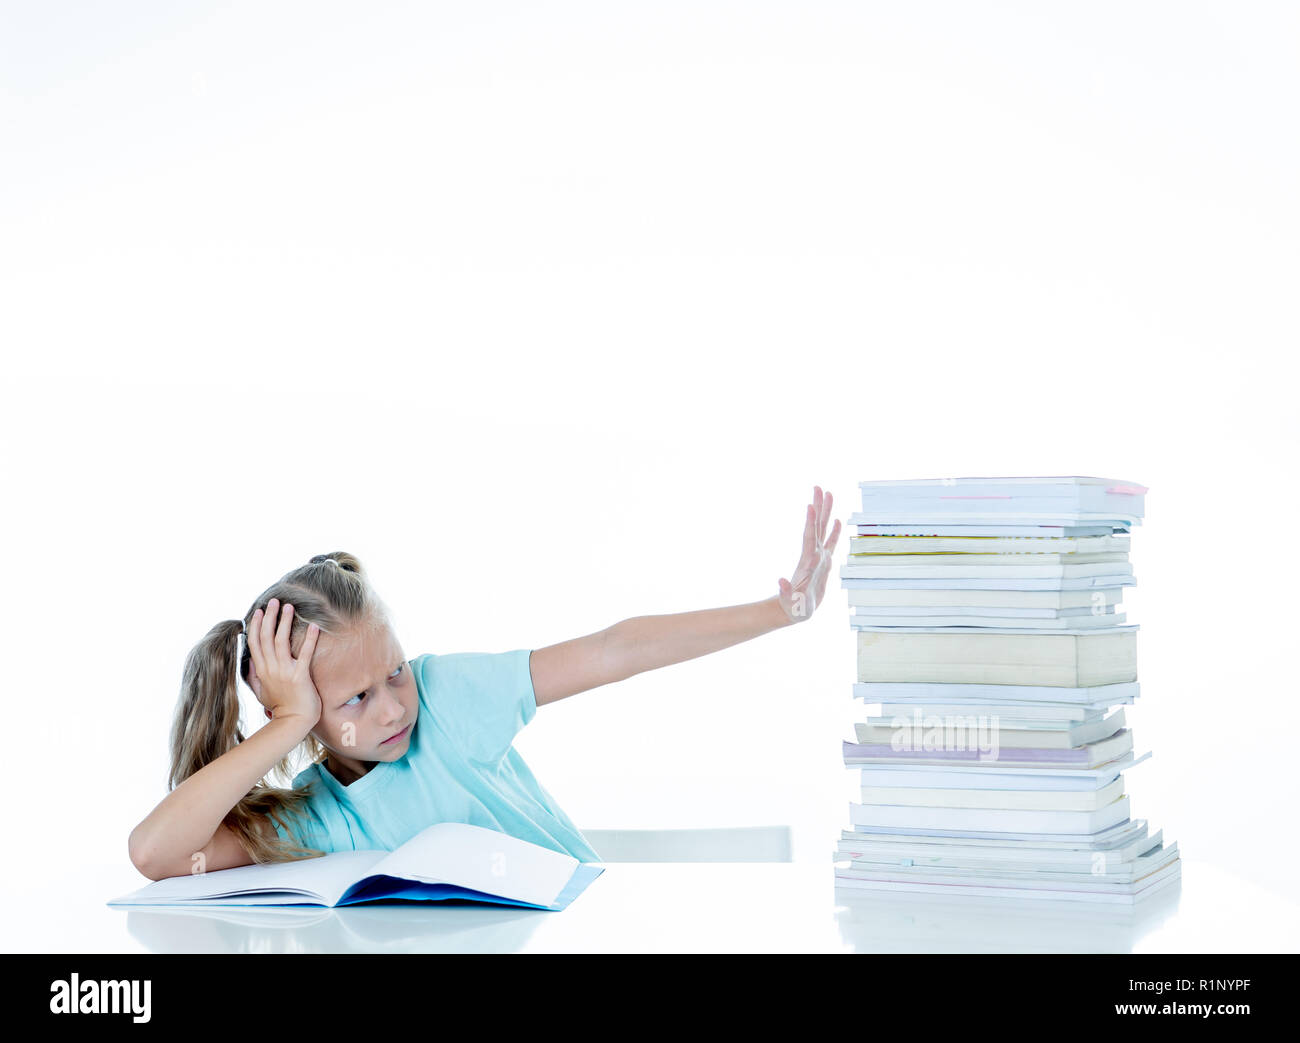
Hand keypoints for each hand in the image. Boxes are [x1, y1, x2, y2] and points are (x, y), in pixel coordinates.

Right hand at [246, 598, 322, 727]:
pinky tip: (314, 626)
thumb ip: (254, 676)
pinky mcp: (300, 676)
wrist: (293, 722)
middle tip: (274, 601)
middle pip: (266, 637)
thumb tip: (250, 662)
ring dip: (284, 622)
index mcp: (261, 671)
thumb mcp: (261, 692)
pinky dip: (310, 639)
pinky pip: (305, 654)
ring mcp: (284, 671)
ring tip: (288, 607)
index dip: (255, 625)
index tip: (258, 611)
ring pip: (281, 641)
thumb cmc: (280, 707)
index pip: (255, 643)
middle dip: (269, 617)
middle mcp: (271, 668)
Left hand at [777, 486, 840, 623]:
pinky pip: (830, 543)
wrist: (793, 609)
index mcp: (806, 562)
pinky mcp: (823, 563)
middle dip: (819, 508)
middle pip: (816, 527)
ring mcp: (817, 557)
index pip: (808, 538)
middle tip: (819, 488)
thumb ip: (786, 591)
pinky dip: (835, 532)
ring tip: (829, 494)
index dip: (810, 523)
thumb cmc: (792, 607)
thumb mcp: (789, 601)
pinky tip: (838, 520)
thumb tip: (781, 581)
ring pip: (823, 530)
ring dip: (826, 512)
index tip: (810, 506)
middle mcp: (812, 555)